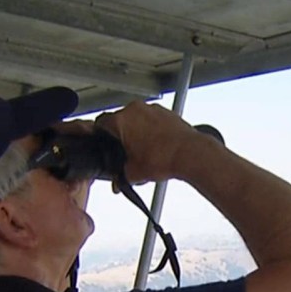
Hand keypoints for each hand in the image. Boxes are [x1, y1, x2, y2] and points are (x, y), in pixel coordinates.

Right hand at [94, 101, 209, 184]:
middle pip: (120, 120)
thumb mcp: (134, 173)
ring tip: (145, 151)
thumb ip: (120, 177)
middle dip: (121, 135)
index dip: (100, 135)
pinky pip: (153, 120)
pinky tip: (157, 146)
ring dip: (138, 131)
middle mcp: (136, 109)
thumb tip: (118, 182)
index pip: (100, 123)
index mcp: (122, 120)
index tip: (104, 143)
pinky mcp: (167, 112)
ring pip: (138, 119)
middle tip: (126, 152)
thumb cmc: (164, 158)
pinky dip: (153, 130)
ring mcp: (153, 109)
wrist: (190, 154)